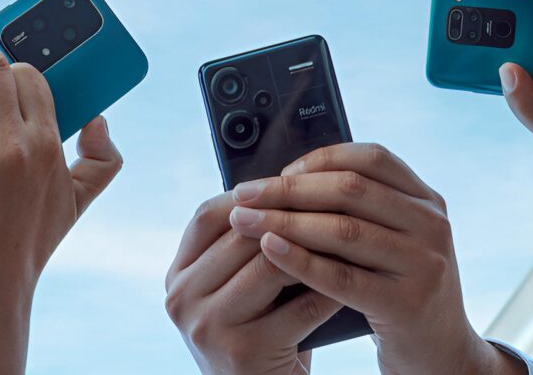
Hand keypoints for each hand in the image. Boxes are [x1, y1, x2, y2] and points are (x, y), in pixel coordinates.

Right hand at [165, 192, 339, 374]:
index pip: (208, 215)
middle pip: (242, 236)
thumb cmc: (260, 332)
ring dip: (314, 247)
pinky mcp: (242, 353)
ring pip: (270, 265)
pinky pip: (300, 308)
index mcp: (178, 275)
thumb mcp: (238, 288)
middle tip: (334, 200)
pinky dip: (330, 288)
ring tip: (346, 231)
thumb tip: (289, 182)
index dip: (251, 194)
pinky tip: (354, 276)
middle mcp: (182, 298)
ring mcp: (208, 326)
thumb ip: (246, 246)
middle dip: (292, 216)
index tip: (292, 180)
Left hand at [226, 144, 513, 374]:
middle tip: (246, 193)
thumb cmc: (398, 290)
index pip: (372, 158)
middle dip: (290, 189)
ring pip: (344, 230)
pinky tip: (269, 250)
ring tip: (245, 221)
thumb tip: (284, 179)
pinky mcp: (408, 304)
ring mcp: (424, 264)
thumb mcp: (394, 240)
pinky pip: (343, 278)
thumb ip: (359, 209)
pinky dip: (300, 260)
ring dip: (286, 221)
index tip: (280, 170)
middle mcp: (432, 225)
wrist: (439, 354)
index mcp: (427, 201)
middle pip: (351, 189)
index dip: (322, 159)